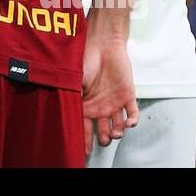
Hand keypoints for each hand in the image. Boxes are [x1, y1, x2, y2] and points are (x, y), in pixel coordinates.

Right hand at [81, 31, 139, 153]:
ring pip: (118, 126)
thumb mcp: (74, 80)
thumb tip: (63, 113)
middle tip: (103, 140)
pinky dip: (132, 122)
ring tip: (115, 133)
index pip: (85, 126)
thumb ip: (72, 96)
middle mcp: (101, 106)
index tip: (84, 151)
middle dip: (104, 138)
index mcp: (86, 104)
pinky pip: (132, 114)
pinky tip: (128, 124)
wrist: (103, 44)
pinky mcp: (128, 96)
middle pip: (103, 130)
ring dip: (117, 133)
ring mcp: (115, 102)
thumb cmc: (85, 60)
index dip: (85, 139)